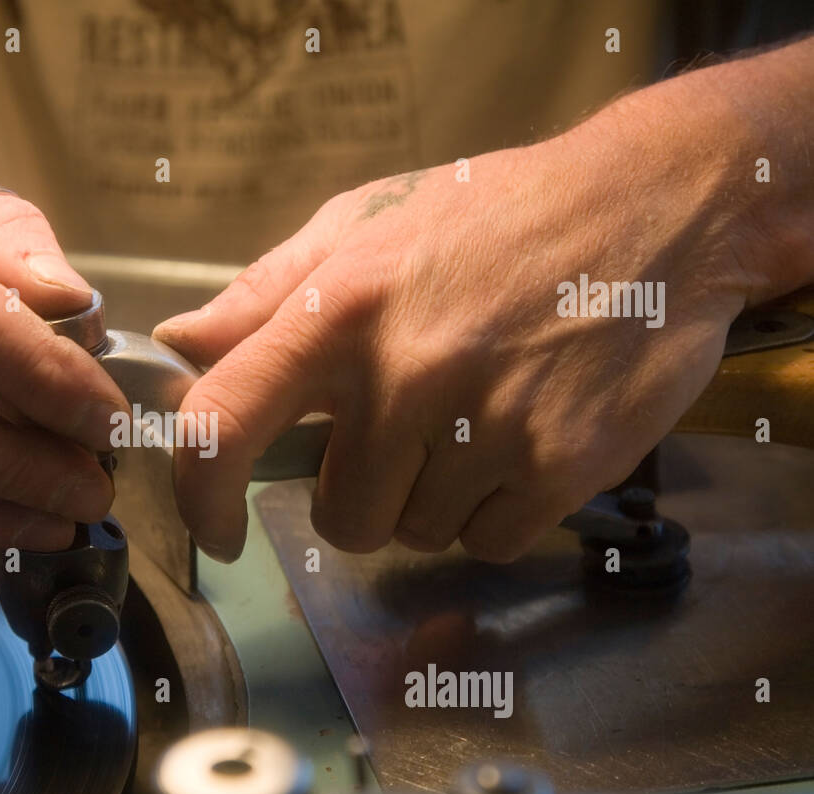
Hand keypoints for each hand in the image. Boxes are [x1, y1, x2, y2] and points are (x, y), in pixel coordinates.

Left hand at [154, 131, 750, 562]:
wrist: (657, 208)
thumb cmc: (497, 218)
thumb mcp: (369, 226)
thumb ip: (265, 295)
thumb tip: (180, 347)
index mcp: (339, 309)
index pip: (224, 424)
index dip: (199, 494)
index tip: (213, 529)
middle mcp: (405, 372)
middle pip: (341, 514)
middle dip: (367, 490)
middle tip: (415, 427)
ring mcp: (486, 425)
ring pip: (416, 533)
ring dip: (437, 497)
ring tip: (481, 414)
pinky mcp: (561, 465)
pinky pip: (488, 542)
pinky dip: (497, 511)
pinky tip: (524, 437)